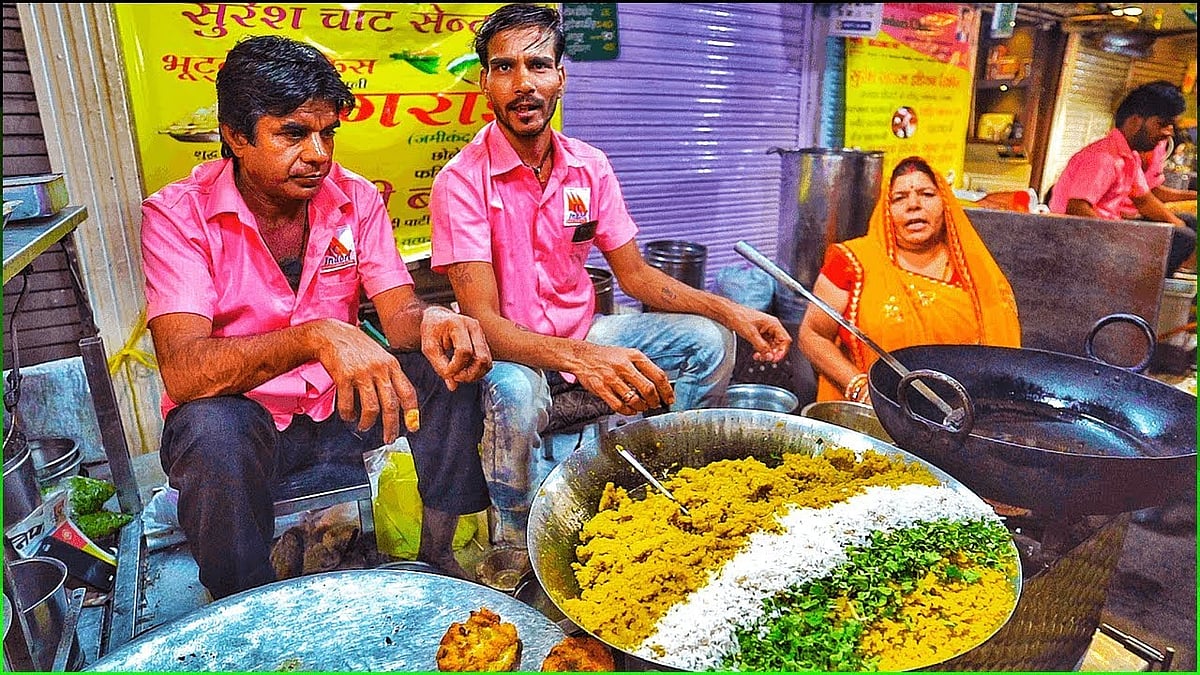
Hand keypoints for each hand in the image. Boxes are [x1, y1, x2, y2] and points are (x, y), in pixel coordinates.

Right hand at [311, 319, 415, 443]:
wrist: (331, 334)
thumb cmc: (357, 347)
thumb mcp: (380, 356)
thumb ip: (389, 374)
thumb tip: (398, 400)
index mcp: (392, 365)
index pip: (407, 392)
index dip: (412, 412)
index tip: (413, 427)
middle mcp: (379, 369)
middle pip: (391, 404)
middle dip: (391, 426)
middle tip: (389, 438)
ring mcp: (362, 373)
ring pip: (371, 408)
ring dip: (368, 422)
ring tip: (364, 427)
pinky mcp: (344, 376)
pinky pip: (348, 404)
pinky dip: (348, 415)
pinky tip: (348, 416)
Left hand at [419, 305, 492, 390]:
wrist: (437, 317)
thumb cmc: (431, 331)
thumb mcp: (429, 348)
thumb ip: (439, 366)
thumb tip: (453, 386)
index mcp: (458, 323)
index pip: (464, 351)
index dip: (455, 367)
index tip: (445, 372)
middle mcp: (474, 327)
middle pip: (481, 358)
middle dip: (468, 374)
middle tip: (454, 378)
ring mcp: (481, 334)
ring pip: (487, 362)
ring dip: (474, 375)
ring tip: (459, 376)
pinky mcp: (484, 342)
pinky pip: (487, 362)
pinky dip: (477, 372)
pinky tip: (464, 372)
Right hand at [572, 343, 674, 414]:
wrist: (583, 356)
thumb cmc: (608, 357)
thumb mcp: (628, 355)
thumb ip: (643, 368)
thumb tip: (660, 386)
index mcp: (634, 356)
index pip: (658, 375)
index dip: (667, 390)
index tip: (669, 399)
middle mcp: (624, 366)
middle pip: (648, 389)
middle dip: (655, 401)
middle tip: (655, 405)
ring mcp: (611, 378)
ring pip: (634, 399)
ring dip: (642, 407)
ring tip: (642, 407)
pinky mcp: (600, 388)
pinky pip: (618, 406)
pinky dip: (628, 411)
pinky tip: (630, 410)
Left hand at [728, 305, 791, 362]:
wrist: (728, 313)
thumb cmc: (738, 317)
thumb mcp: (751, 334)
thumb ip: (762, 346)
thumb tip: (770, 356)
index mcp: (773, 324)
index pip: (785, 340)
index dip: (782, 351)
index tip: (775, 359)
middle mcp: (771, 327)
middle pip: (779, 344)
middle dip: (773, 353)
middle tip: (766, 359)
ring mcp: (765, 331)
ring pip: (772, 346)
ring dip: (766, 354)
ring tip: (759, 357)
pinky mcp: (759, 334)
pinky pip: (765, 346)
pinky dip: (761, 351)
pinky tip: (756, 354)